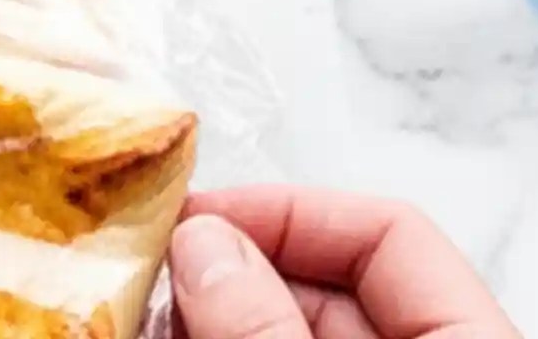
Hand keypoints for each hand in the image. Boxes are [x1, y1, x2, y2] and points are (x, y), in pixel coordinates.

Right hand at [170, 186, 520, 338]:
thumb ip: (267, 331)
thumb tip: (205, 244)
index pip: (391, 234)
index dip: (291, 210)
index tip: (198, 216)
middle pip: (327, 284)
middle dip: (235, 267)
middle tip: (154, 269)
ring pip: (286, 332)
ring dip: (214, 313)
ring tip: (145, 311)